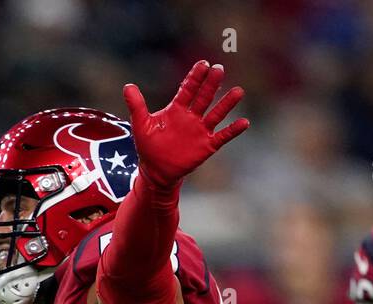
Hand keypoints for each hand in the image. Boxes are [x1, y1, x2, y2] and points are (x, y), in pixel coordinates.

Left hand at [123, 60, 248, 189]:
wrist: (156, 170)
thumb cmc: (149, 146)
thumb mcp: (141, 125)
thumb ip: (136, 105)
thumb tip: (128, 86)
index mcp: (177, 108)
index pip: (188, 89)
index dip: (195, 77)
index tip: (203, 64)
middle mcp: (192, 116)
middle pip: (204, 97)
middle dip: (211, 84)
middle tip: (219, 69)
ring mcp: (201, 130)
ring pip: (216, 114)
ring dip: (227, 103)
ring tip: (238, 91)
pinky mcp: (207, 145)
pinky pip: (222, 136)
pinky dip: (233, 130)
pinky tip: (244, 122)